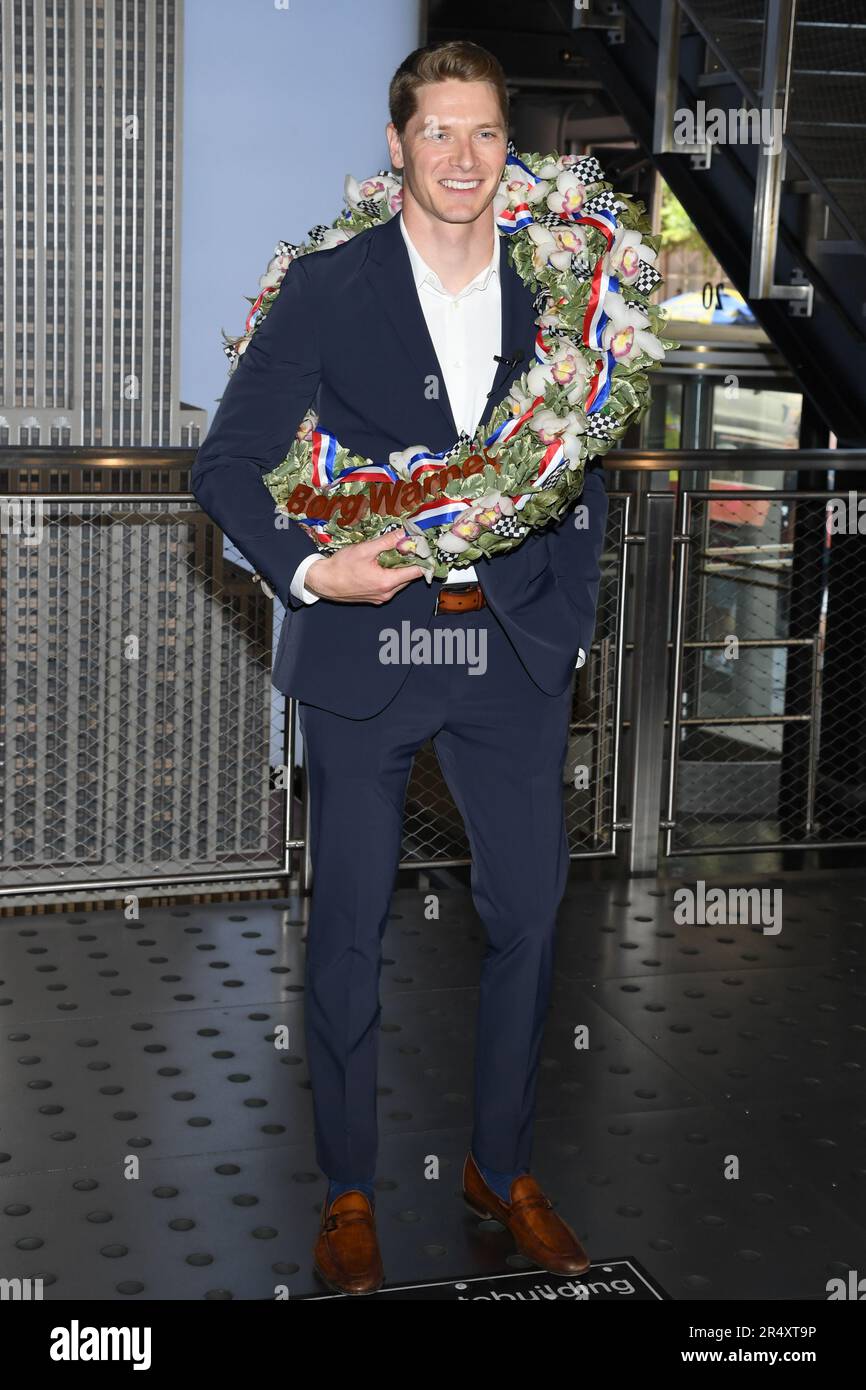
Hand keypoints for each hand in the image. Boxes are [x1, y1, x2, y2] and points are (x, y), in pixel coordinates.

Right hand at [304, 532, 424, 603]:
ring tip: (393, 554)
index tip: (423, 548)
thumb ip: (387, 542)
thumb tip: (403, 534)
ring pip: (400, 582)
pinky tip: (382, 564)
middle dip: (410, 562)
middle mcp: (387, 594)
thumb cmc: (340, 567)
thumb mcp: (365, 549)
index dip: (422, 559)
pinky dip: (390, 575)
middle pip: (409, 577)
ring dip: (399, 568)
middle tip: (407, 546)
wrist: (323, 582)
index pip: (416, 572)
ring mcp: (381, 598)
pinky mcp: (374, 598)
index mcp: (387, 582)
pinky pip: (390, 586)